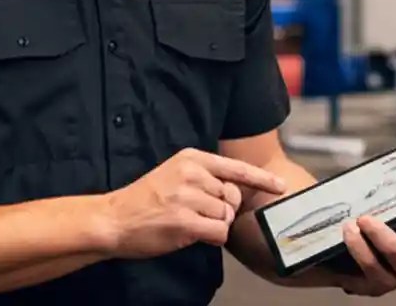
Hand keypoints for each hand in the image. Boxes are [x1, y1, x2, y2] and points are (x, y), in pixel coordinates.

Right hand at [104, 148, 286, 258]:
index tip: (281, 186)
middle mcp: (192, 174)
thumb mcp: (175, 174)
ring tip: (188, 222)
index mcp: (192, 158)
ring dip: (214, 225)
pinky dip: (212, 237)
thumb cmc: (145, 200)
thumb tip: (234, 192)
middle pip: (233, 197)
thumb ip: (204, 177)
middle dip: (224, 210)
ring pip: (226, 216)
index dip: (262, 179)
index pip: (235, 168)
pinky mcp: (185, 221)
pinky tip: (191, 234)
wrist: (113, 219)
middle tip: (197, 214)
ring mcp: (188, 197)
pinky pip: (219, 232)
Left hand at [333, 193, 395, 296]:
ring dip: (359, 247)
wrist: (360, 255)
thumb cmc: (395, 229)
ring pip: (375, 267)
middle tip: (365, 217)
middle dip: (384, 237)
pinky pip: (356, 275)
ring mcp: (389, 281)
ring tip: (348, 226)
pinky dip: (350, 256)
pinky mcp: (366, 287)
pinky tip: (342, 238)